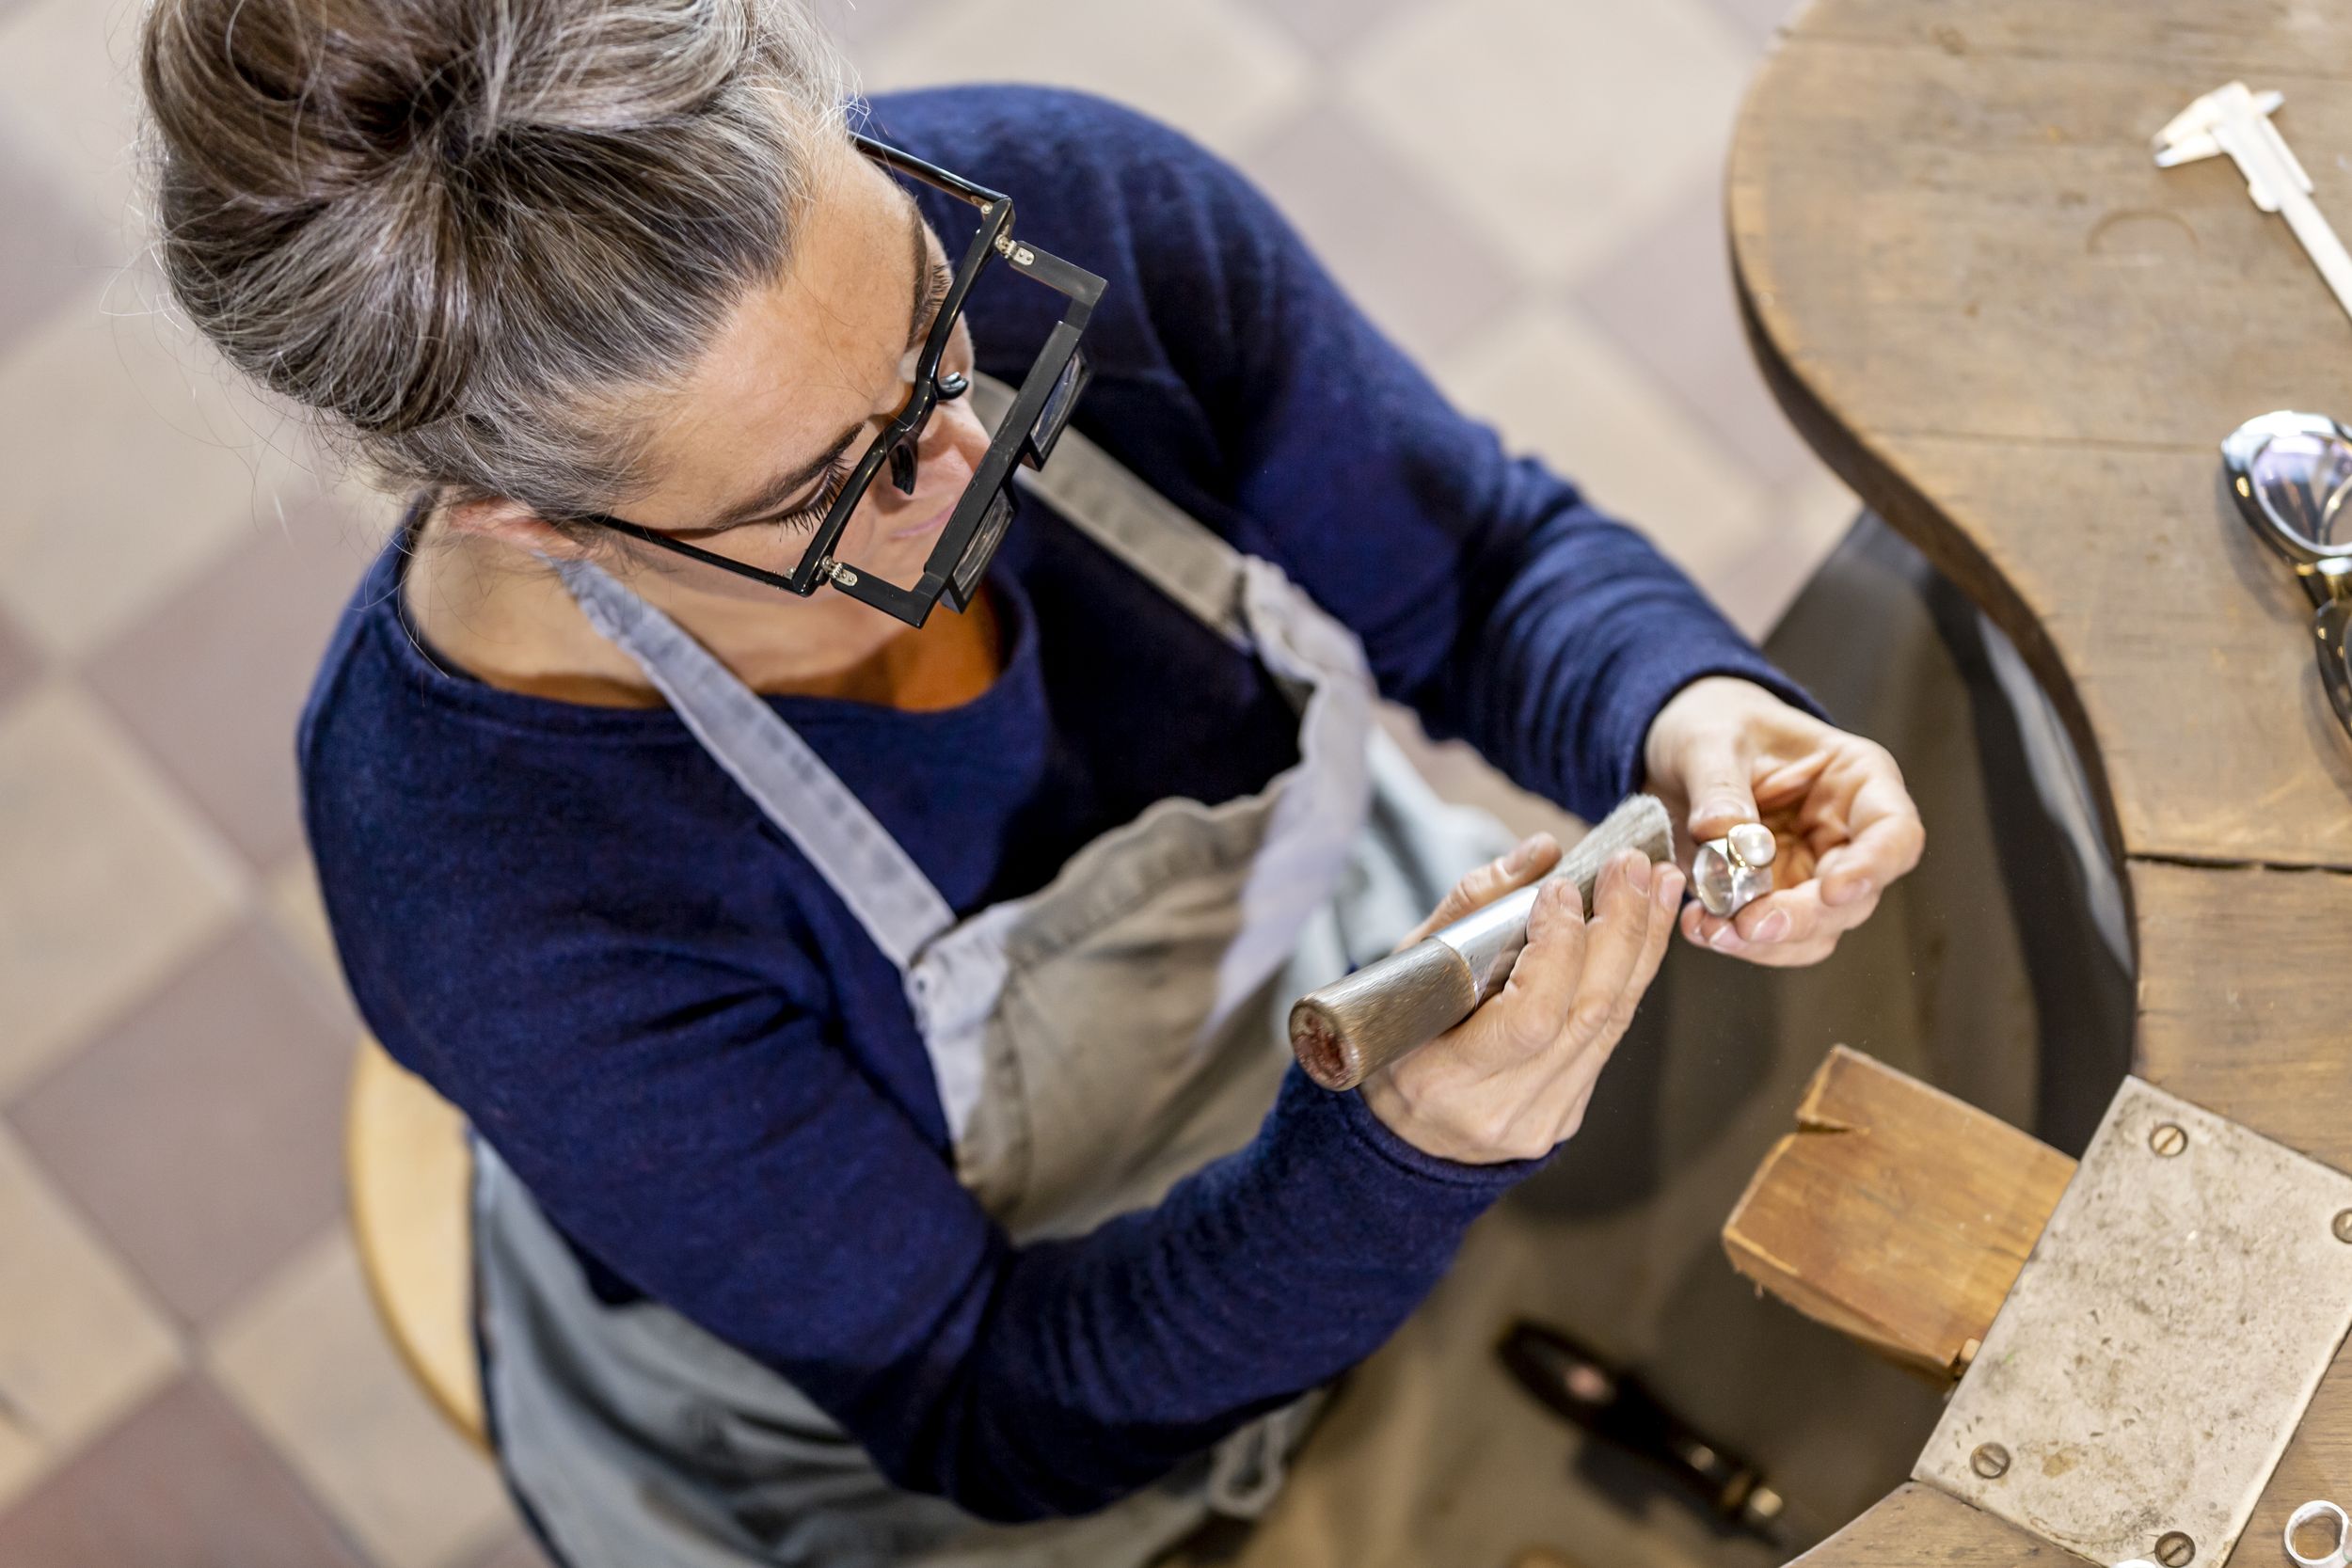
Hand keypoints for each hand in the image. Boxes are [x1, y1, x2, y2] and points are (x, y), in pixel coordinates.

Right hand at [1360, 836, 1684, 1163]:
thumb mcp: (1408, 970)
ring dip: (1642, 946)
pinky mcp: (1567, 1117)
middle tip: (1633, 867)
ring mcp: (1540, 1120)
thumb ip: (1470, 907)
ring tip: (1658, 885)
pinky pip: (1608, 1039)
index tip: (1561, 888)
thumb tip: (1542, 853)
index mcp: (1441, 1079)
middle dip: (1620, 930)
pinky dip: (1630, 979)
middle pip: (1585, 1016)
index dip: (1558, 949)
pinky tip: (1644, 933)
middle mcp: (1498, 1109)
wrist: (1399, 1128)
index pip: (1529, 1017)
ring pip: (1610, 1025)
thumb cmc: (1395, 1034)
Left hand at [1641, 676, 1923, 966]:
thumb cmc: (1713, 727)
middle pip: (1854, 897)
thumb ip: (1718, 785)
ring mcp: (1813, 873)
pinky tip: (1700, 927)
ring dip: (1766, 942)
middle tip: (1750, 924)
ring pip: (1816, 931)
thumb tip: (1724, 834)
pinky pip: (1772, 938)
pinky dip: (1738, 943)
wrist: (1680, 752)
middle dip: (1802, 918)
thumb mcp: (1707, 740)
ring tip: (1709, 928)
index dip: (1874, 867)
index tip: (1834, 890)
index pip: (1895, 832)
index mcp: (1856, 781)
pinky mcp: (1776, 900)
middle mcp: (1847, 834)